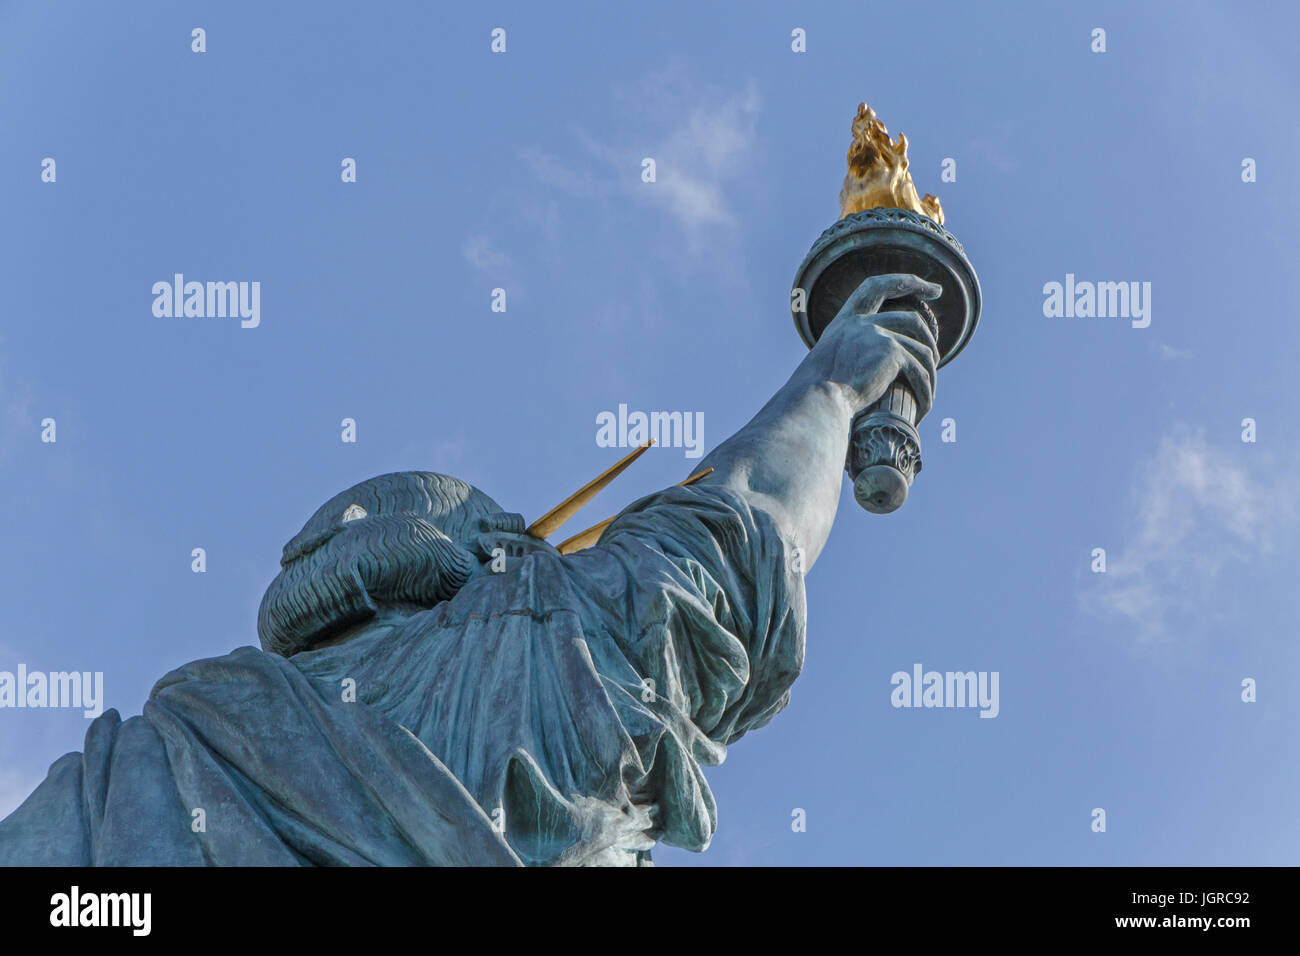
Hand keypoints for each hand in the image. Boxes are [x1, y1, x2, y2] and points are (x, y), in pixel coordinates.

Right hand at [808, 273, 941, 418]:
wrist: (817, 399)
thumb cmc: (818, 393)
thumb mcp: (828, 362)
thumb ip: (847, 354)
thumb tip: (863, 368)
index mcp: (845, 321)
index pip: (876, 287)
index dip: (905, 282)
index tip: (931, 288)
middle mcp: (862, 322)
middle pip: (911, 319)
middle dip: (932, 331)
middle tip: (940, 354)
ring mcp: (878, 334)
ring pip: (921, 352)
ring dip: (929, 376)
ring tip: (927, 395)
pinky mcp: (891, 351)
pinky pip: (920, 371)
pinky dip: (926, 392)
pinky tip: (925, 406)